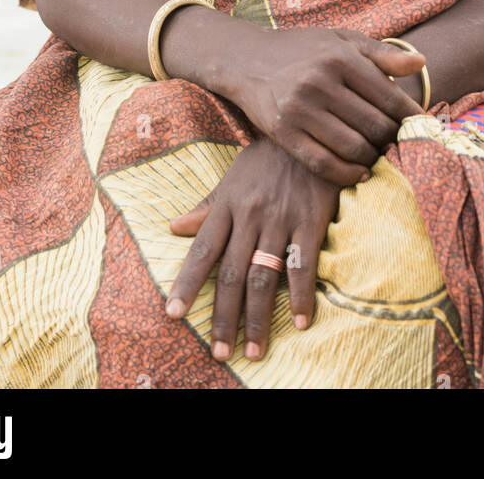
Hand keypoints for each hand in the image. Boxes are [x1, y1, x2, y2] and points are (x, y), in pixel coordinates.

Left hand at [165, 139, 339, 362]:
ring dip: (258, 318)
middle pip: (232, 274)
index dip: (187, 284)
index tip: (173, 314)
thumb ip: (207, 205)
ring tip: (253, 351)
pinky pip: (303, 264)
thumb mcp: (233, 175)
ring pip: (264, 276)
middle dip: (224, 317)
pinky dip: (301, 296)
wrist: (309, 129)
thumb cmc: (268, 156)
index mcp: (228, 205)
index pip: (202, 251)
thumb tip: (174, 228)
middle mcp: (250, 215)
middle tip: (219, 353)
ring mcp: (281, 218)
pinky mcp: (310, 220)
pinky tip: (299, 322)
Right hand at [216, 25, 424, 186]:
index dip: (411, 118)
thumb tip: (422, 63)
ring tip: (380, 155)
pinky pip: (324, 163)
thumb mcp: (341, 40)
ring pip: (353, 148)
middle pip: (374, 126)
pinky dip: (347, 174)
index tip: (423, 129)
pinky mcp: (283, 132)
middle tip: (402, 146)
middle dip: (394, 140)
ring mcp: (300, 109)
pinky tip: (359, 173)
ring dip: (373, 158)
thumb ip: (381, 54)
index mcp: (339, 57)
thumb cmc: (302, 49)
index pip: (389, 98)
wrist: (246, 59)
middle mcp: (320, 82)